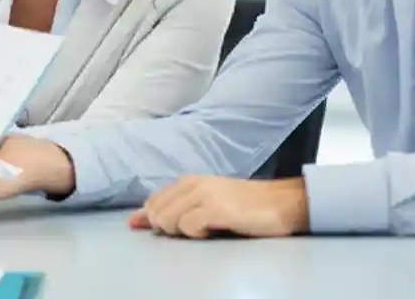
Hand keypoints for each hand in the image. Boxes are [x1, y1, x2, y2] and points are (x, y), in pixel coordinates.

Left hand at [129, 177, 308, 238]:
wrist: (281, 203)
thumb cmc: (244, 206)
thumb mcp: (205, 202)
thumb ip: (172, 209)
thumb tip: (133, 221)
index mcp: (189, 181)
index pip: (153, 202)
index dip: (155, 219)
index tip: (174, 228)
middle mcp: (193, 184)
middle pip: (156, 213)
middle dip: (169, 228)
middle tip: (195, 229)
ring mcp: (204, 195)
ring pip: (167, 220)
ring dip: (183, 231)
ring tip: (206, 228)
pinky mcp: (217, 209)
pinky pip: (189, 226)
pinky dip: (197, 234)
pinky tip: (214, 230)